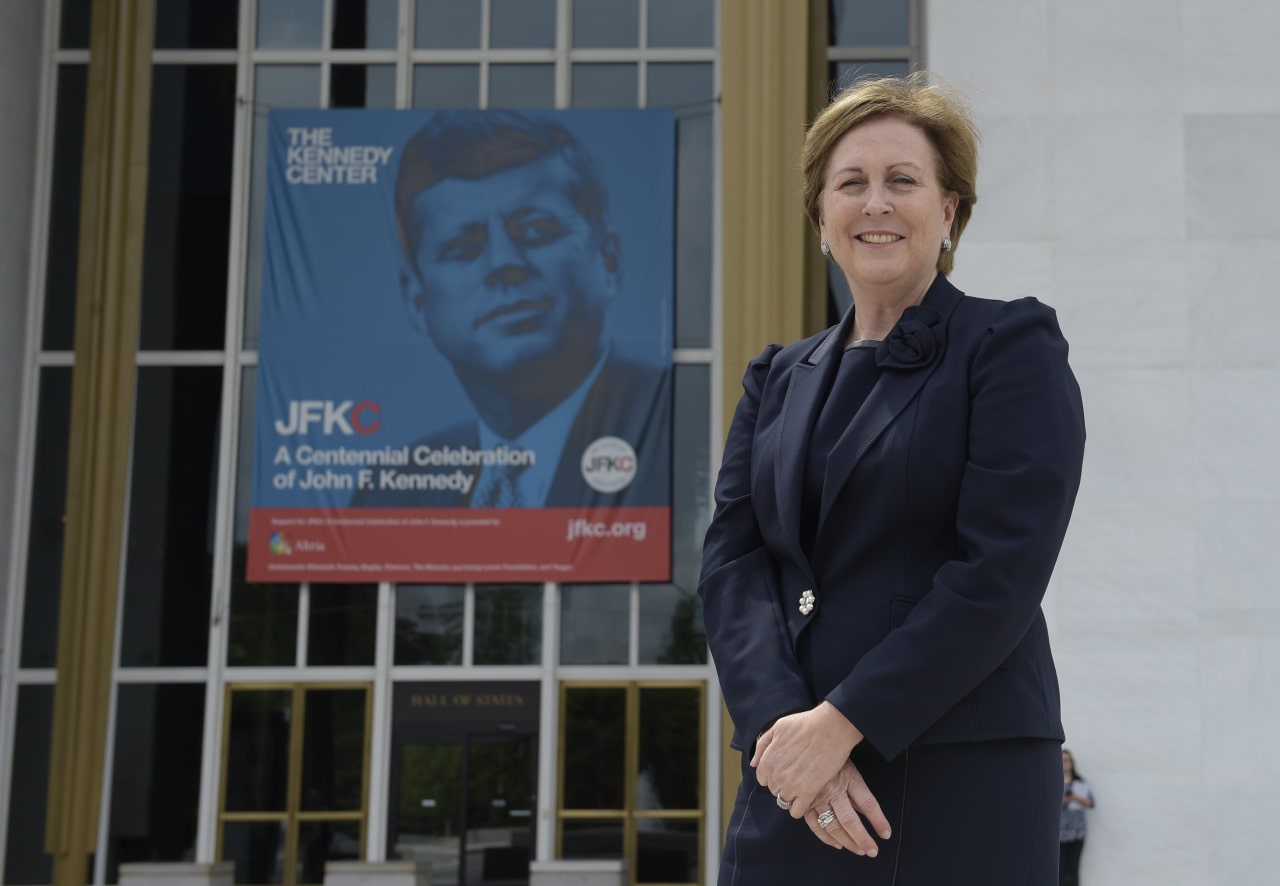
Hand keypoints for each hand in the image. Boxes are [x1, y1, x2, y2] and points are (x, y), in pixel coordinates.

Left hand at [752, 701, 862, 817]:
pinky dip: (799, 807)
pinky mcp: (808, 792)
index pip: (763, 779)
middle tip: (797, 773)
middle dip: (783, 783)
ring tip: (804, 782)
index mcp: (767, 761)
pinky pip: (796, 811)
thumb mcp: (777, 727)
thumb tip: (753, 764)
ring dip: (792, 794)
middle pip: (774, 790)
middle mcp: (776, 776)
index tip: (785, 768)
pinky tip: (807, 796)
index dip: (774, 773)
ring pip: (784, 801)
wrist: (831, 727)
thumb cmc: (805, 724)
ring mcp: (792, 785)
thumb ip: (762, 746)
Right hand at [802, 760, 891, 855]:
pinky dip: (826, 837)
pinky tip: (837, 844)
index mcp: (848, 777)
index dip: (878, 821)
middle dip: (862, 839)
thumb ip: (856, 788)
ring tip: (859, 850)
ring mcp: (817, 796)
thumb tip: (866, 812)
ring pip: (832, 826)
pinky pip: (814, 824)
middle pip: (850, 820)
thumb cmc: (830, 752)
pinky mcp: (804, 801)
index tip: (886, 834)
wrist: (806, 740)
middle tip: (872, 851)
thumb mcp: (848, 763)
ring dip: (847, 841)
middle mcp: (833, 789)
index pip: (868, 803)